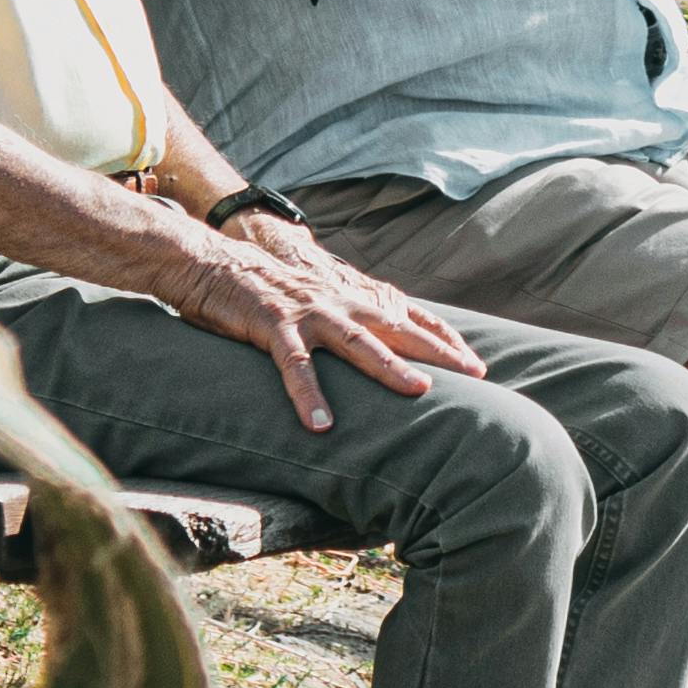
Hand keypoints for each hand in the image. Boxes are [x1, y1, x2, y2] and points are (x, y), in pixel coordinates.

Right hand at [166, 211, 488, 431]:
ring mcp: (307, 313)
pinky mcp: (273, 326)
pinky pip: (295, 365)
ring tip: (418, 391)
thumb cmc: (261, 289)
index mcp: (347, 298)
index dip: (442, 336)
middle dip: (439, 351)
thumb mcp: (311, 302)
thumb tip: (368, 347)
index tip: (475, 360)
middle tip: (476, 373)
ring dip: (389, 367)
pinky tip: (321, 424)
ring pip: (357, 342)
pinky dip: (309, 395)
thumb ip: (341, 320)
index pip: (406, 315)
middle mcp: (336, 302)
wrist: (211, 263)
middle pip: (397, 327)